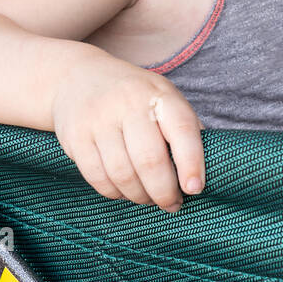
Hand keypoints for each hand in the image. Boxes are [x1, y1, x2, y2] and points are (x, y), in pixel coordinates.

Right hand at [51, 55, 204, 211]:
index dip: (191, 162)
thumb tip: (207, 169)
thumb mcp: (163, 97)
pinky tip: (124, 191)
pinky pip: (98, 178)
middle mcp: (127, 103)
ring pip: (122, 174)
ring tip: (149, 198)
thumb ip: (183, 129)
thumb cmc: (134, 95)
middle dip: (164, 192)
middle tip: (173, 204)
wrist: (78, 77)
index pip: (181, 129)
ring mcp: (98, 119)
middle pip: (149, 160)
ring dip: (140, 196)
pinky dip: (115, 193)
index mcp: (159, 94)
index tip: (195, 189)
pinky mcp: (75, 137)